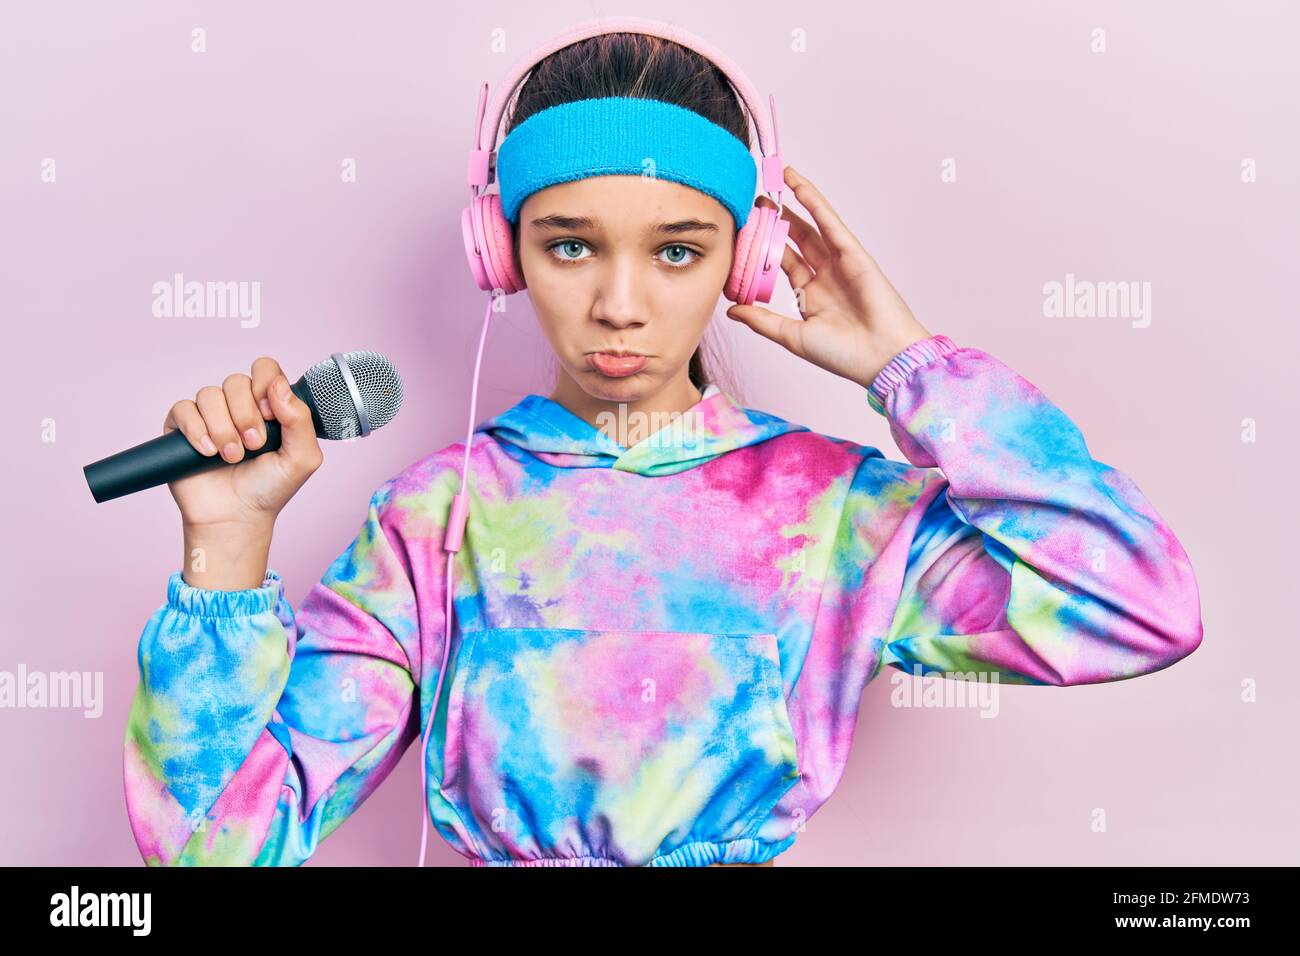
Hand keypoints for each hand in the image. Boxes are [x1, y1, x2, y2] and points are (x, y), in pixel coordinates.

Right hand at [164, 356, 323, 531]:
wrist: (236, 516)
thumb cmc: (270, 488)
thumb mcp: (302, 457)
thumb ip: (300, 419)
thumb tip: (278, 384)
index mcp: (268, 405)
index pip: (265, 369)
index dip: (265, 384)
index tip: (269, 415)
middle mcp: (238, 405)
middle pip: (236, 382)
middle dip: (246, 415)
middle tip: (253, 446)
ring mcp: (209, 415)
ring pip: (210, 395)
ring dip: (223, 428)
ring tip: (231, 457)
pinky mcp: (182, 428)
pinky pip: (183, 409)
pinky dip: (196, 430)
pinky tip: (207, 452)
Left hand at [725, 165, 933, 389]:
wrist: (881, 358)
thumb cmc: (842, 355)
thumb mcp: (792, 336)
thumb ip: (762, 320)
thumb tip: (732, 310)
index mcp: (811, 296)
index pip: (782, 263)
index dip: (762, 247)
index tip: (742, 233)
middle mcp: (825, 276)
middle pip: (796, 241)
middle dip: (776, 222)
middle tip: (753, 204)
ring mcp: (840, 263)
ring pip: (812, 226)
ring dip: (794, 203)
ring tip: (774, 182)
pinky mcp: (854, 253)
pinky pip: (829, 222)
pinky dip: (814, 202)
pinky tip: (798, 185)